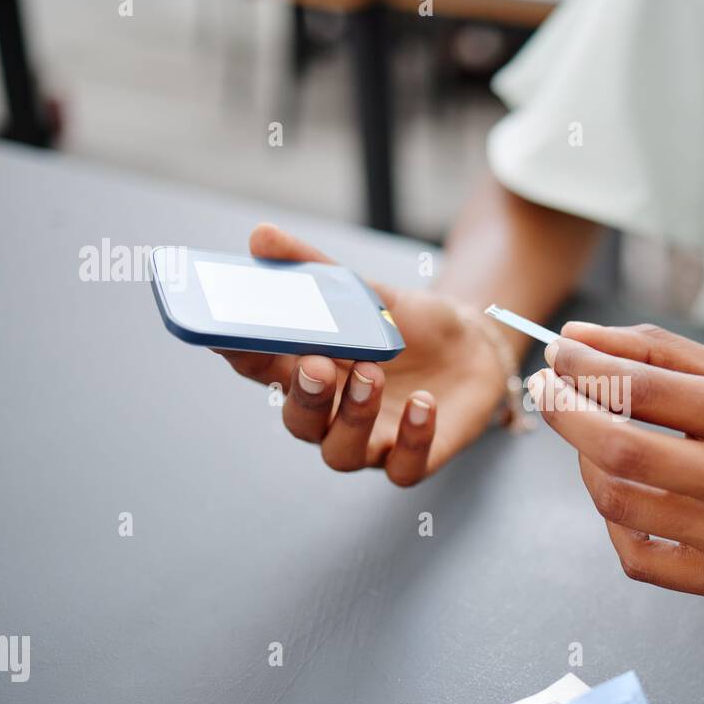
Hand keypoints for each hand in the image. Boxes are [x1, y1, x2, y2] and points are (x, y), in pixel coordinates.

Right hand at [216, 224, 508, 484]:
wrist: (473, 346)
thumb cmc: (408, 326)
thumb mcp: (366, 293)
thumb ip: (314, 270)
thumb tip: (261, 235)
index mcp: (308, 372)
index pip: (262, 371)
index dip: (243, 357)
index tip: (229, 337)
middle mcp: (332, 416)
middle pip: (299, 422)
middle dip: (304, 397)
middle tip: (318, 364)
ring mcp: (372, 441)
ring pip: (342, 452)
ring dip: (352, 417)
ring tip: (372, 372)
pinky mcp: (415, 456)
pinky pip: (404, 468)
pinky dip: (412, 440)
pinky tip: (423, 403)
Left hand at [528, 322, 703, 597]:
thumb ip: (660, 352)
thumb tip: (576, 339)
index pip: (644, 386)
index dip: (584, 368)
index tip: (557, 354)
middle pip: (621, 450)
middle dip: (566, 414)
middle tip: (548, 391)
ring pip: (620, 504)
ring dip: (585, 464)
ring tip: (589, 440)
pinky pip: (638, 557)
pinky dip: (613, 521)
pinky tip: (621, 494)